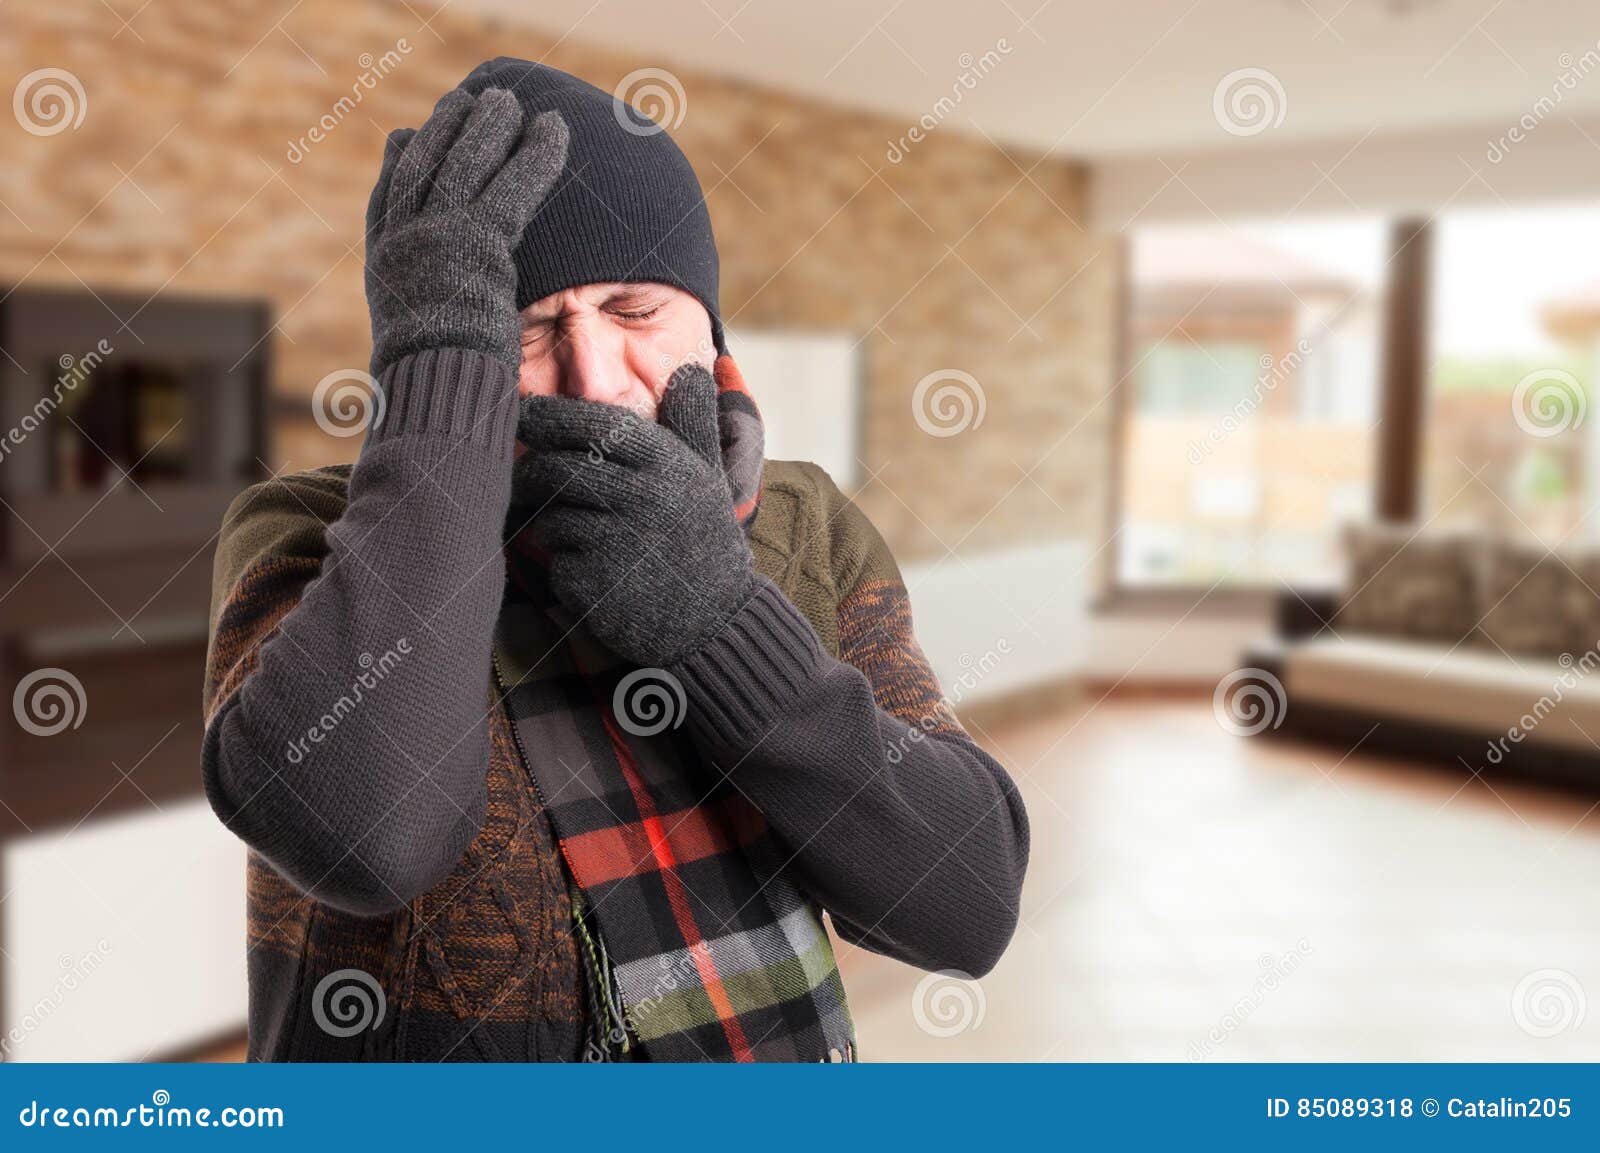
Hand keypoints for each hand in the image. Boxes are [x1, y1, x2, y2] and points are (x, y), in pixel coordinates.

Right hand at [364, 88, 567, 376]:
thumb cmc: (437, 393)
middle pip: (423, 165)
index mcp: (385, 268)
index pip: (388, 201)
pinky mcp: (476, 241)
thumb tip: (430, 324)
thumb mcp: (420, 350)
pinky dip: (536, 154)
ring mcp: (435, 237)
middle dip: (447, 129)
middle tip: (468, 99)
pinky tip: (555, 130)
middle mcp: (402, 244)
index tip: (407, 137)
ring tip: (510, 100)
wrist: (436, 396)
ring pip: (466, 163)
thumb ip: (426, 317)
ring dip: (491, 126)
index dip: (400, 164)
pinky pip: (514, 186)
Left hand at [512, 363, 756, 665]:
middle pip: (557, 468)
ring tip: (582, 537)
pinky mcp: (594, 583)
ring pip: (551, 516)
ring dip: (554, 525)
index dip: (549, 415)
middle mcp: (641, 496)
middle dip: (531, 472)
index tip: (523, 414)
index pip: (594, 424)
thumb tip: (689, 370)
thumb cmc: (702, 542)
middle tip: (524, 478)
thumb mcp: (707, 478)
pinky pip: (555, 560)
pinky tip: (595, 575)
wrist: (713, 621)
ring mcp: (616, 541)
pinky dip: (564, 566)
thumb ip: (692, 424)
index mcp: (665, 464)